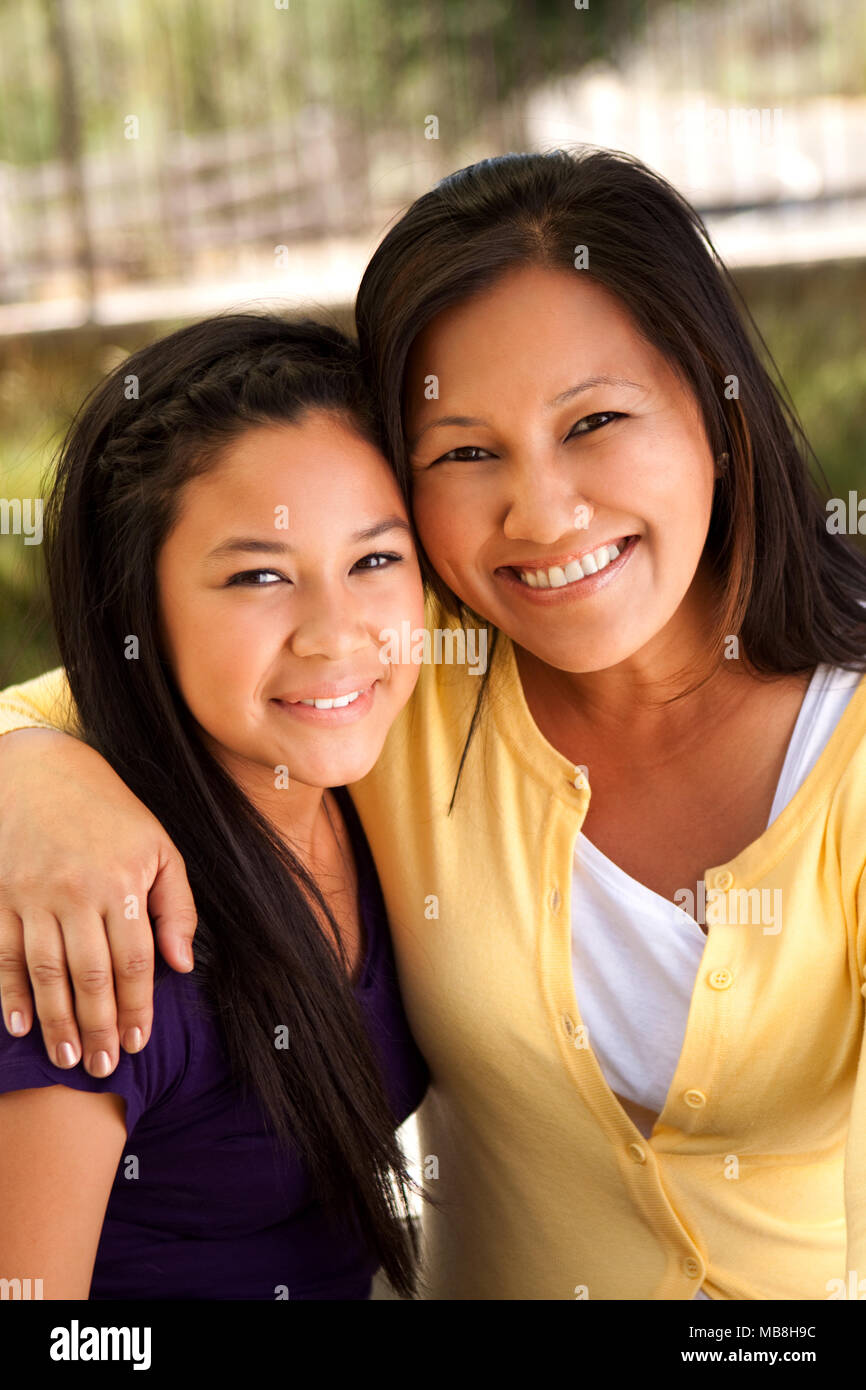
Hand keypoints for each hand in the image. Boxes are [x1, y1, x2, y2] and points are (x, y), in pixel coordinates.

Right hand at [0, 728, 197, 1075]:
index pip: (133, 961)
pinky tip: (19, 1026)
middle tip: (104, 1066)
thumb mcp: (158, 847)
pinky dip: (10, 993)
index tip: (138, 1042)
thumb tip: (182, 966)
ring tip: (69, 1058)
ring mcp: (32, 895)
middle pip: (90, 976)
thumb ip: (176, 907)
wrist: (40, 769)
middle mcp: (76, 892)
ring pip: (46, 973)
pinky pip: (5, 955)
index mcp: (121, 882)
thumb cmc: (110, 812)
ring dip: (56, 1022)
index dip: (137, 1007)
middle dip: (100, 1027)